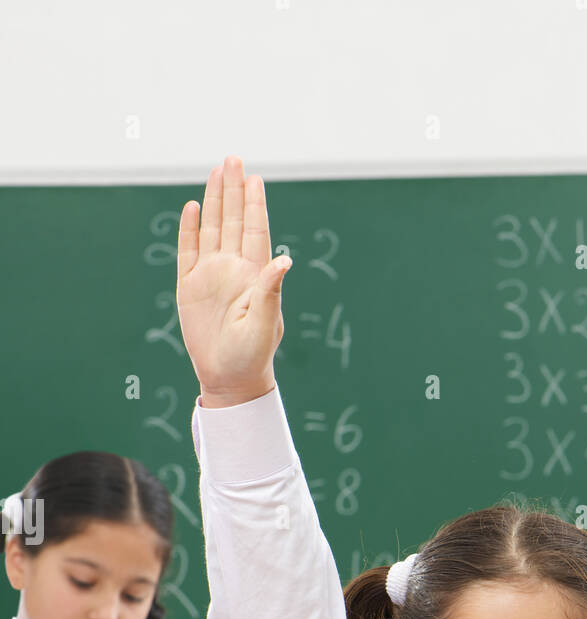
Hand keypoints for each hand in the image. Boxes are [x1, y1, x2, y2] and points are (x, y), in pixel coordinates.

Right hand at [177, 153, 292, 406]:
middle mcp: (234, 269)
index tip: (256, 178)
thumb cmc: (252, 356)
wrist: (228, 379)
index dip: (255, 205)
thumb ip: (271, 291)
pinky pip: (188, 252)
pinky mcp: (189, 288)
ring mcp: (211, 276)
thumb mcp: (265, 324)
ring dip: (214, 201)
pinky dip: (190, 230)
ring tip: (217, 171)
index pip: (255, 231)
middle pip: (232, 221)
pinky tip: (192, 208)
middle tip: (234, 158)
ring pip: (212, 229)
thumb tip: (285, 260)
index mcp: (255, 275)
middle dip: (233, 190)